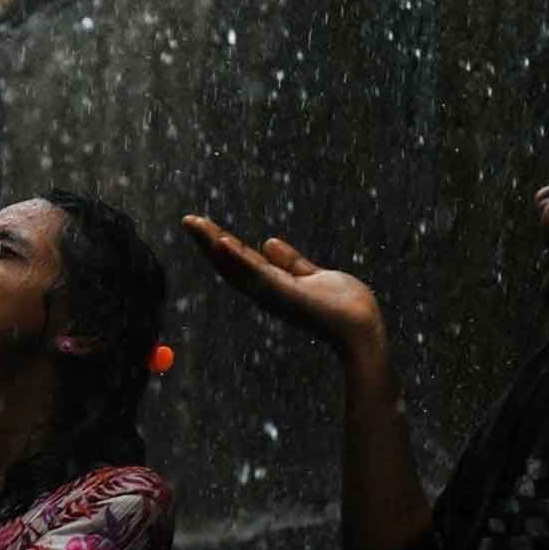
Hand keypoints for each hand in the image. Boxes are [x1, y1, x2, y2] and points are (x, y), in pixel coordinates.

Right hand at [182, 215, 383, 352]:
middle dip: (207, 241)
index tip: (202, 224)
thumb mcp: (314, 275)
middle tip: (187, 220)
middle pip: (229, 262)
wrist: (361, 329)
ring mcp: (271, 292)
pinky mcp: (282, 293)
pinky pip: (255, 273)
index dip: (220, 241)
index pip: (240, 259)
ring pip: (235, 266)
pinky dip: (237, 259)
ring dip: (213, 244)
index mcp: (272, 284)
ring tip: (195, 225)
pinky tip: (221, 243)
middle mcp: (266, 289)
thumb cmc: (344, 307)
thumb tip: (269, 242)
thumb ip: (292, 262)